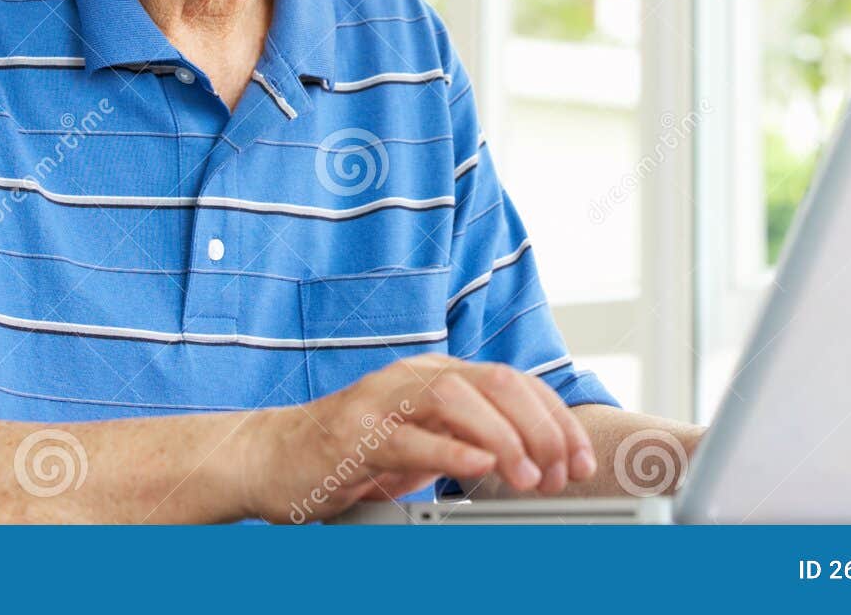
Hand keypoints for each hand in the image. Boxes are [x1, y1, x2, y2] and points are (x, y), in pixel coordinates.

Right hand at [248, 354, 597, 521]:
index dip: (557, 420)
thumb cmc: (351, 451)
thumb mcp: (423, 442)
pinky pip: (408, 436)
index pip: (516, 383)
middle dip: (542, 428)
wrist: (269, 456)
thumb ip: (469, 440)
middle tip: (562, 474)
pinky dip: (449, 450)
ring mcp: (383, 400)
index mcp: (439, 375)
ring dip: (503, 437)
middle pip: (497, 382)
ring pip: (456, 398)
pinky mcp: (354, 433)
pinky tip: (477, 468)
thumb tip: (537, 463)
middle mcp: (416, 376)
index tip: (581, 461)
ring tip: (529, 476)